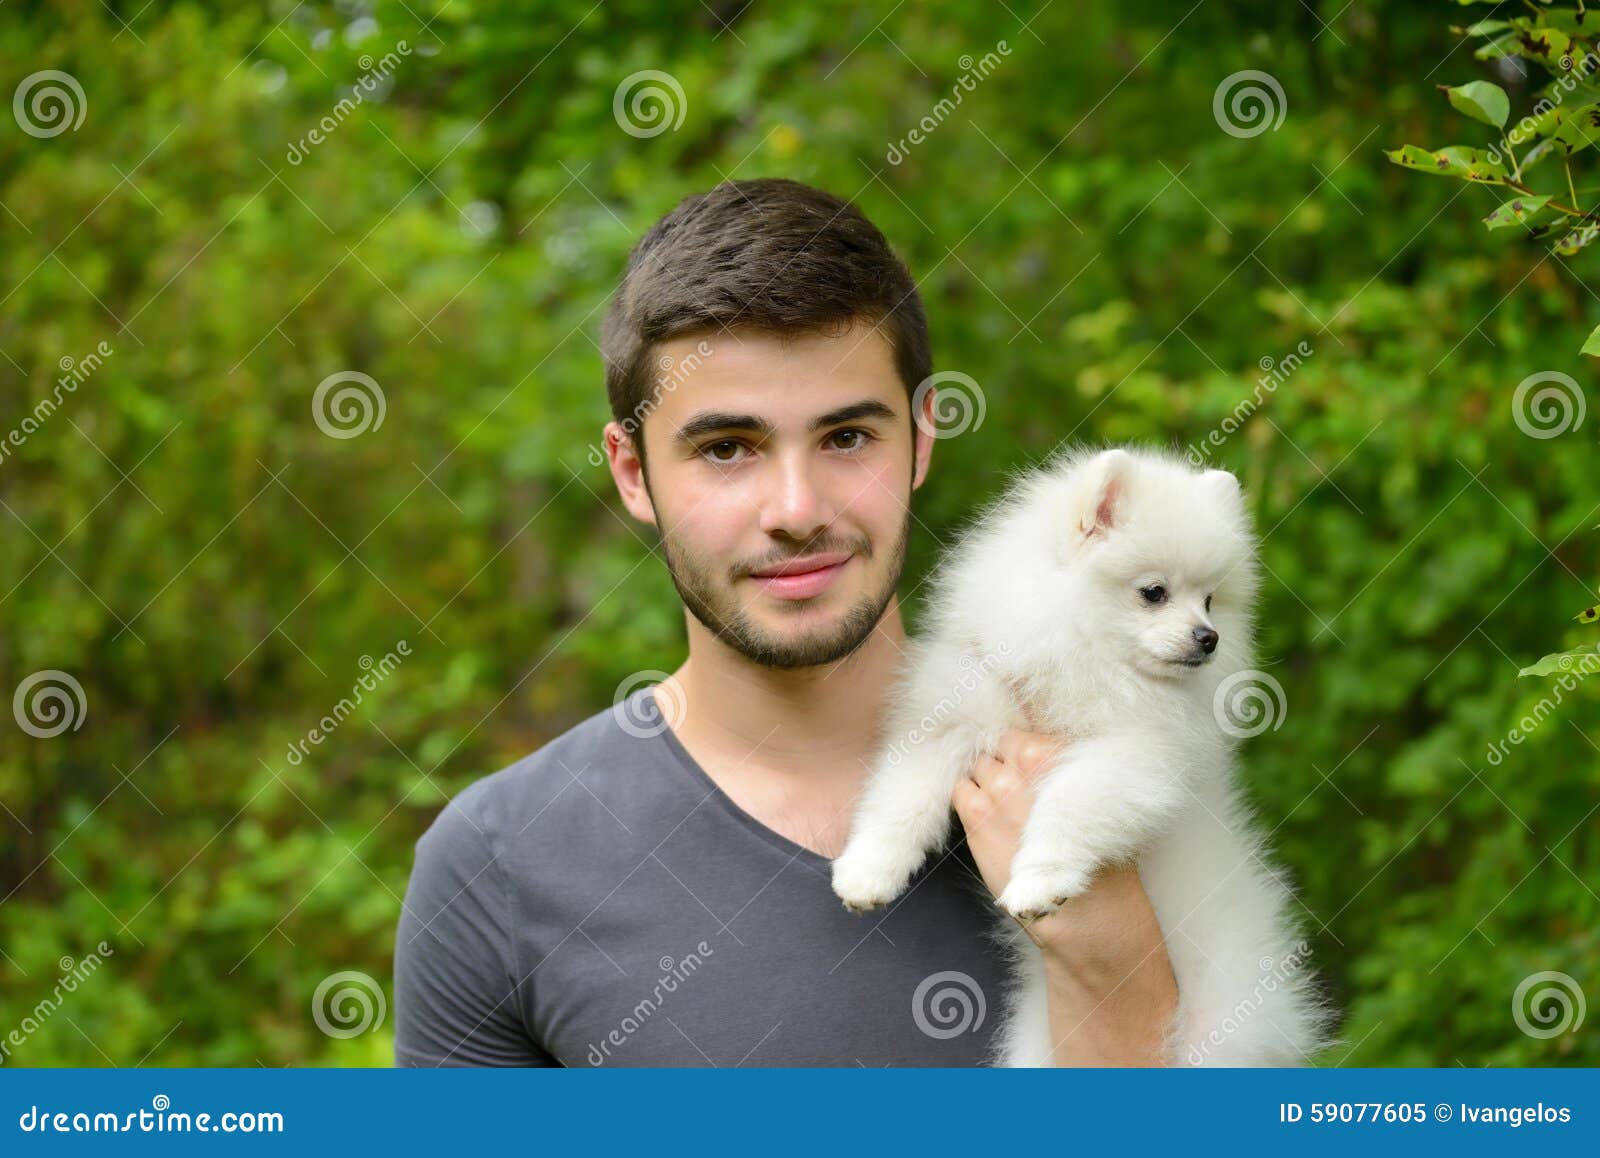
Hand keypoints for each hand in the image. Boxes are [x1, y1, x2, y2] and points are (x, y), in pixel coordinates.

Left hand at [951, 728, 1179, 1064]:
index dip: (1019, 737)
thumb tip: (1041, 741)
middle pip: (998, 740)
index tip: (1020, 749)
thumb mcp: (1098, 799)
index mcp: (1065, 754)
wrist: (1086, 914)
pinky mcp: (977, 818)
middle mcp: (1030, 764)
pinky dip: (967, 796)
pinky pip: (959, 789)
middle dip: (1002, 756)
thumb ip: (1068, 767)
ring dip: (984, 777)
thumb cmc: (1101, 857)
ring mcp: (999, 789)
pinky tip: (985, 813)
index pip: (1024, 722)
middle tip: (1011, 776)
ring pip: (978, 763)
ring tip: (1001, 800)